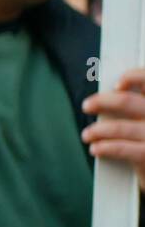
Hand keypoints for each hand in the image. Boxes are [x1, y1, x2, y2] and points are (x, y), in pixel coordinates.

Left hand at [82, 68, 144, 191]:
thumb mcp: (144, 119)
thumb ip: (135, 107)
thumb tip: (109, 97)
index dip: (133, 77)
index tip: (116, 84)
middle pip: (127, 101)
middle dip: (101, 102)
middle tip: (87, 106)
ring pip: (119, 127)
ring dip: (97, 130)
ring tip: (87, 135)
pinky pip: (122, 149)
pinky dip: (104, 147)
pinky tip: (96, 148)